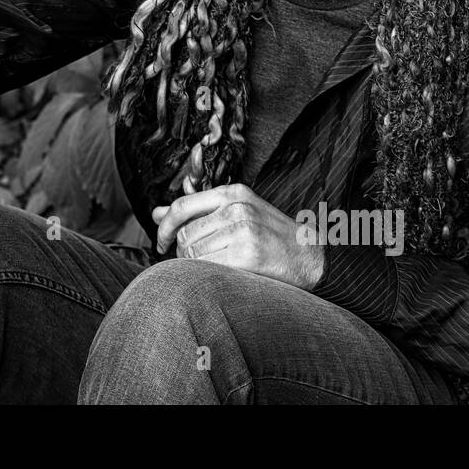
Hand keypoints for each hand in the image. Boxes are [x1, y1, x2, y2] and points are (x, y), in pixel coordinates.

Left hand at [152, 183, 323, 289]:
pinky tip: (218, 275)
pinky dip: (205, 275)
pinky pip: (207, 267)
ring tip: (210, 268)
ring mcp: (242, 230)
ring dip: (193, 265)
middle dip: (181, 252)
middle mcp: (236, 207)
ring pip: (193, 252)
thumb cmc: (272, 236)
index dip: (164, 226)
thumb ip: (197, 211)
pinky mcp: (247, 255)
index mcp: (233, 193)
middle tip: (190, 262)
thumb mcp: (238, 211)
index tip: (162, 241)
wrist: (312, 256)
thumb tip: (156, 214)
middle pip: (185, 233)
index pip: (182, 206)